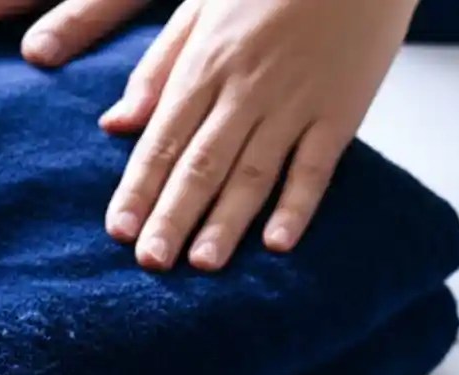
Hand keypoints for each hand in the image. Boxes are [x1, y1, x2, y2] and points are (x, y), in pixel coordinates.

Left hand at [99, 0, 417, 271]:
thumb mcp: (199, 5)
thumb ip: (159, 68)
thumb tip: (115, 124)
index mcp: (205, 64)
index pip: (162, 139)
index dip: (139, 188)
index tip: (118, 231)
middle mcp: (245, 88)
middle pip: (201, 163)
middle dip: (173, 216)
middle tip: (151, 262)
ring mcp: (296, 102)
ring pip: (253, 171)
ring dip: (226, 221)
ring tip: (202, 264)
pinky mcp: (342, 110)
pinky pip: (317, 166)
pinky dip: (297, 205)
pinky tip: (277, 243)